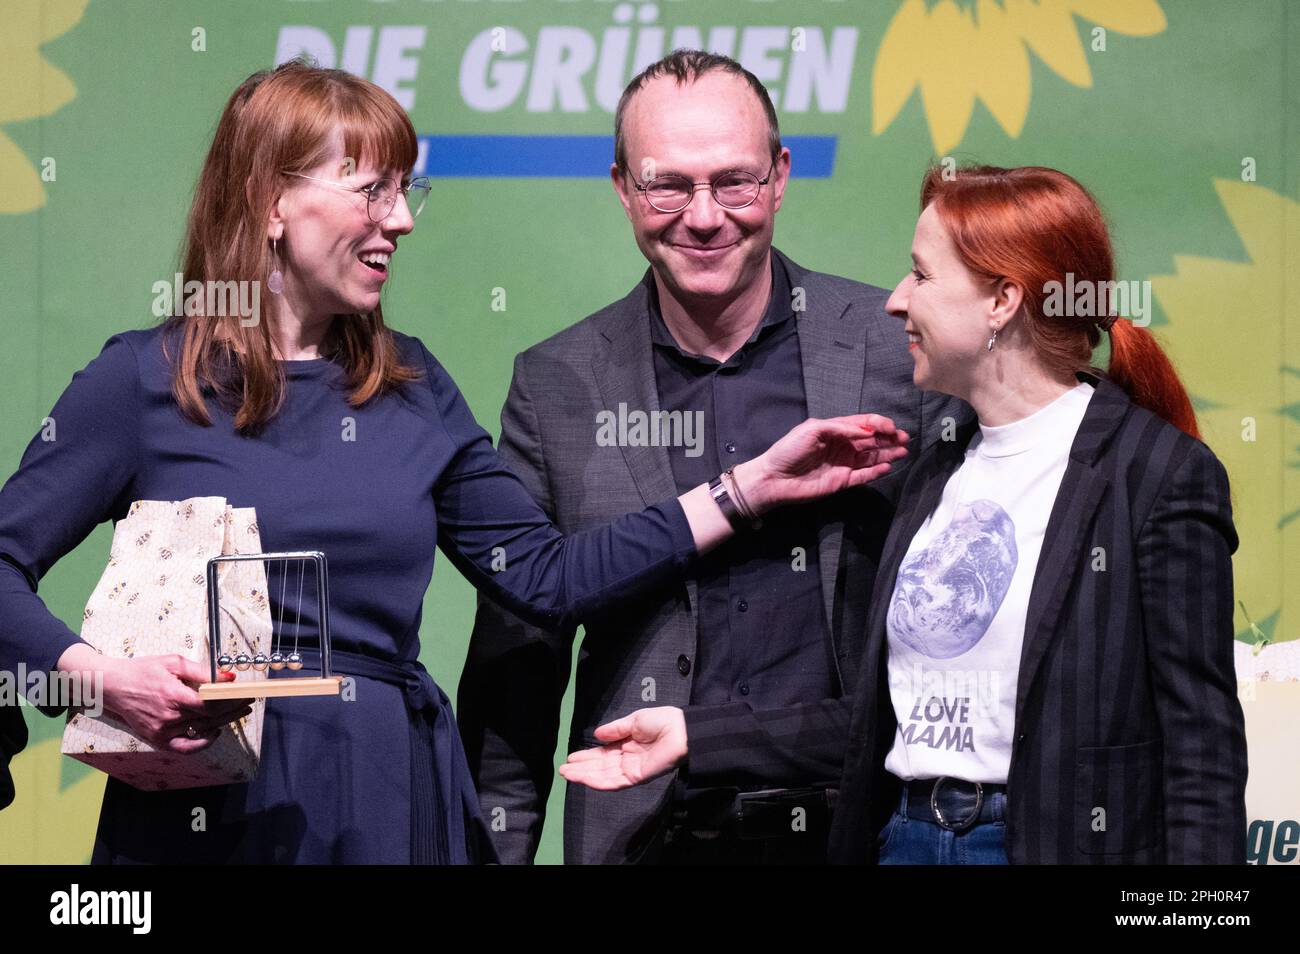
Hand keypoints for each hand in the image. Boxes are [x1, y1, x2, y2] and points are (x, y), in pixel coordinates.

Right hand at [59, 644, 253, 753]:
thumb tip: (229, 676)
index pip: (211, 704)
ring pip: (201, 730)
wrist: (112, 685)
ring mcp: (161, 730)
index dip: (232, 701)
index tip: (245, 694)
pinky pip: (183, 748)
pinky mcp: (156, 739)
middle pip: (210, 718)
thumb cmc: (143, 670)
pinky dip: (201, 744)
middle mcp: (168, 716)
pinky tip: (214, 733)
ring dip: (223, 722)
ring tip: (237, 713)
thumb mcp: (174, 662)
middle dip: (233, 710)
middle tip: (247, 703)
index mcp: (173, 695)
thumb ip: (203, 671)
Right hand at [557, 706, 687, 790]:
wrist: (681, 730)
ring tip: (567, 773)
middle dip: (581, 768)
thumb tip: (596, 735)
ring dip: (584, 775)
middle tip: (563, 768)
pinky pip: (614, 782)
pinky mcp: (636, 777)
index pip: (603, 753)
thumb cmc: (662, 721)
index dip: (587, 756)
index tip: (571, 756)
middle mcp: (627, 759)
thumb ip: (615, 729)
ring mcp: (631, 770)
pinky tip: (584, 779)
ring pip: (603, 776)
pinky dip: (598, 782)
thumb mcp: (634, 720)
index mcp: (627, 744)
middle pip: (600, 767)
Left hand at [737, 413, 908, 513]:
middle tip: (905, 438)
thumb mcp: (812, 430)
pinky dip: (877, 471)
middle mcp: (843, 445)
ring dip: (888, 453)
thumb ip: (840, 428)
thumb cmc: (789, 450)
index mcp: (835, 430)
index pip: (863, 424)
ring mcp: (844, 464)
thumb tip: (866, 431)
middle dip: (889, 438)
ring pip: (872, 457)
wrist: (774, 478)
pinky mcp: (843, 481)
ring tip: (903, 451)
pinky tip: (888, 466)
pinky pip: (864, 475)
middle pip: (872, 440)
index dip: (879, 424)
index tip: (890, 427)